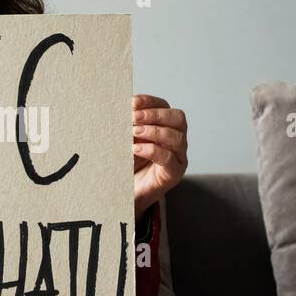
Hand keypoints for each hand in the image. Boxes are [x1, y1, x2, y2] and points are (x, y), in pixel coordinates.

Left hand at [132, 94, 187, 220]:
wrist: (126, 193)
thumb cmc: (127, 163)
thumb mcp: (125, 139)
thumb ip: (126, 125)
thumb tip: (117, 108)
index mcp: (166, 127)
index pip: (164, 106)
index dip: (149, 102)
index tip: (132, 102)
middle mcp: (176, 139)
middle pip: (178, 118)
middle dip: (155, 114)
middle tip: (134, 117)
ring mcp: (178, 157)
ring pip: (177, 137)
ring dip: (154, 131)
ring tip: (134, 132)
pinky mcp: (173, 174)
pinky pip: (168, 158)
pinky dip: (152, 150)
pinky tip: (136, 149)